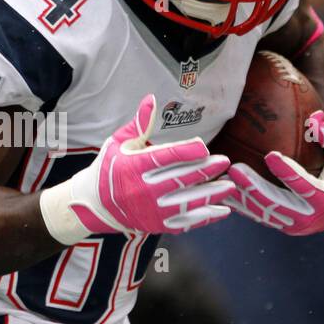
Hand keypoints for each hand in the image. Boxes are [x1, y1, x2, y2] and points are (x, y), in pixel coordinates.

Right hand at [39, 94, 233, 243]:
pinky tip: (223, 210)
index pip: (163, 158)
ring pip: (186, 203)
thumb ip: (139, 124)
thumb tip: (151, 98)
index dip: (185, 153)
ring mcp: (151, 211)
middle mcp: (142, 191)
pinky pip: (185, 222)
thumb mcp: (119, 143)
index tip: (204, 147)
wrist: (94, 205)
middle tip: (225, 162)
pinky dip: (205, 217)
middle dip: (205, 171)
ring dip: (210, 195)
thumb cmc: (109, 168)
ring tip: (229, 186)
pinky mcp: (157, 225)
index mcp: (132, 168)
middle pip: (179, 180)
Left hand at [224, 110, 323, 234]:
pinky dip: (243, 206)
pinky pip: (260, 217)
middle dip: (254, 188)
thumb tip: (316, 117)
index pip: (304, 186)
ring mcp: (294, 226)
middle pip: (277, 204)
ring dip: (242, 197)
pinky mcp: (284, 227)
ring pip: (264, 213)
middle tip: (235, 169)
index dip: (287, 172)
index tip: (271, 155)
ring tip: (223, 179)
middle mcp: (309, 218)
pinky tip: (225, 191)